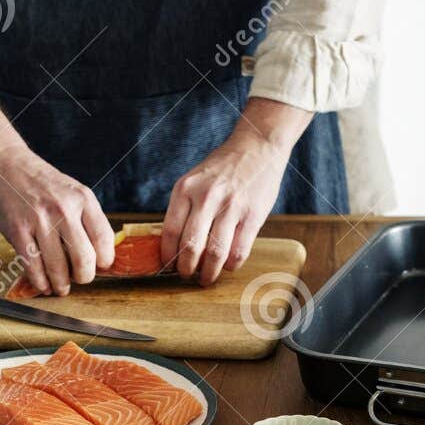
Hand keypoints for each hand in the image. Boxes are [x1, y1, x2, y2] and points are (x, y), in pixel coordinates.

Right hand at [0, 143, 114, 296]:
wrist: (5, 165)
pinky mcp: (18, 231)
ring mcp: (40, 220)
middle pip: (84, 260)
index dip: (104, 261)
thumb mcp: (72, 192)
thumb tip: (99, 255)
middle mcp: (64, 209)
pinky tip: (43, 284)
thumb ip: (86, 219)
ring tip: (60, 287)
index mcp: (83, 199)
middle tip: (79, 279)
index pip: (105, 240)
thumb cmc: (41, 184)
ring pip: (58, 268)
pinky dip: (40, 282)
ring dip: (61, 285)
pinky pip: (33, 267)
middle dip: (84, 277)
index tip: (99, 267)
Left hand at [161, 97, 309, 284]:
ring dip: (208, 273)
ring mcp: (231, 206)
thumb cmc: (222, 168)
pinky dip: (231, 264)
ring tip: (206, 278)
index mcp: (185, 189)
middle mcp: (206, 197)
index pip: (169, 232)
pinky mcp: (253, 215)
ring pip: (214, 253)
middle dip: (186, 269)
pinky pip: (239, 250)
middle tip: (186, 276)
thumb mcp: (194, 180)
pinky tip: (228, 265)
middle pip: (190, 247)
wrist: (257, 146)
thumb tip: (173, 244)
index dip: (167, 255)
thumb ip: (185, 207)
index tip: (168, 266)